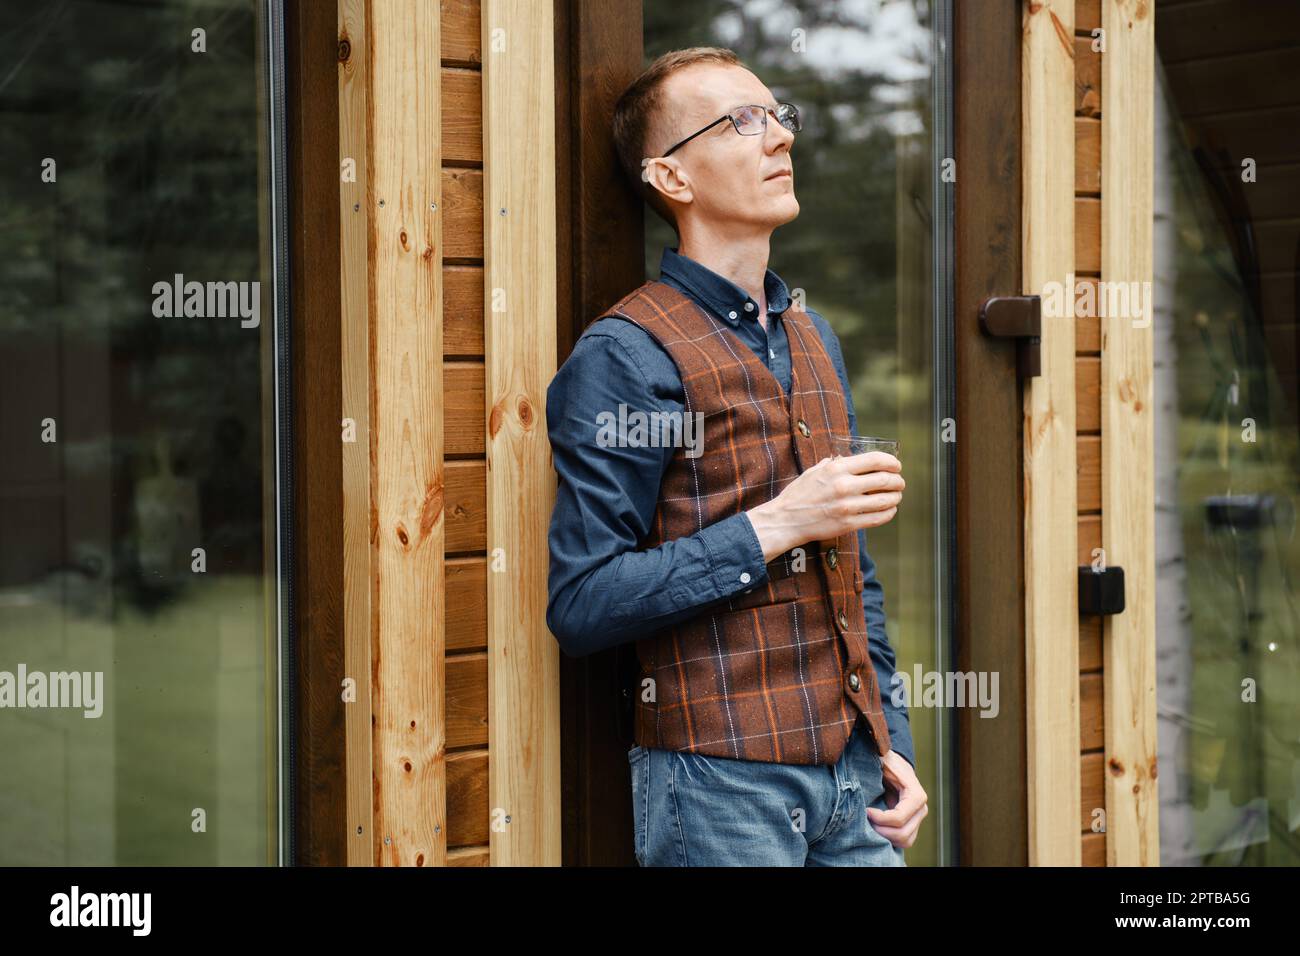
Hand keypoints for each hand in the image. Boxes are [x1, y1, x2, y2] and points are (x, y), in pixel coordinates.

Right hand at [745, 452, 903, 560]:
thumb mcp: (813, 472)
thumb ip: (832, 464)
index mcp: (836, 469)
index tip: (896, 465)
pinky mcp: (848, 524)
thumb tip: (845, 458)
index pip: (875, 460)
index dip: (892, 462)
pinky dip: (888, 513)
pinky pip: (877, 518)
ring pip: (885, 500)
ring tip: (896, 496)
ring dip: (896, 497)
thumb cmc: (798, 495)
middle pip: (884, 480)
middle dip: (897, 480)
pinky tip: (889, 510)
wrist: (786, 520)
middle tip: (899, 482)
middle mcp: (844, 486)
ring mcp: (847, 506)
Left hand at [867, 749, 927, 848]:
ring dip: (886, 838)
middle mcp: (921, 809)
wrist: (895, 764)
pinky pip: (904, 840)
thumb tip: (862, 772)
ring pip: (905, 841)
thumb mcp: (881, 761)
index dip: (879, 819)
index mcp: (916, 795)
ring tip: (871, 826)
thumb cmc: (886, 762)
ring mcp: (918, 818)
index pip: (898, 818)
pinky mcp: (913, 824)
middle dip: (881, 831)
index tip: (866, 811)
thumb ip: (875, 768)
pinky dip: (890, 839)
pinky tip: (877, 828)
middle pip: (902, 834)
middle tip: (866, 821)